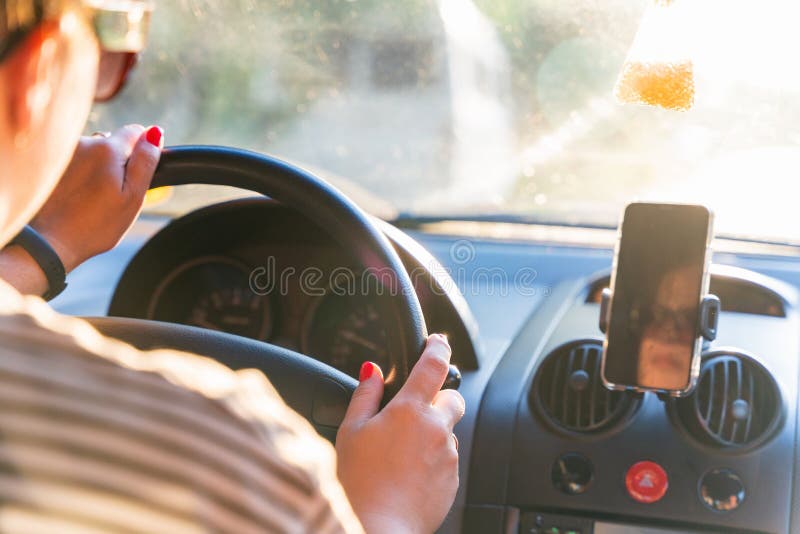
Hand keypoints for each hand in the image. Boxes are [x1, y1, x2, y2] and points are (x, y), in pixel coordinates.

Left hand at [31, 124, 163, 271]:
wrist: (47, 243)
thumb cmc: (95, 226)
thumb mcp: (133, 198)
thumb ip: (145, 161)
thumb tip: (155, 133)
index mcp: (107, 148)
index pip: (135, 131)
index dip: (143, 149)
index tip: (137, 171)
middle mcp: (82, 142)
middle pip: (110, 141)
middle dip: (117, 161)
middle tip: (113, 193)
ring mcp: (61, 152)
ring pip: (89, 151)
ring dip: (95, 167)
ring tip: (90, 198)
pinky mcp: (44, 163)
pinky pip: (70, 160)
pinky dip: (76, 173)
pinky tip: (73, 196)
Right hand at [336, 334, 464, 532]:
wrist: (379, 530)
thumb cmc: (359, 483)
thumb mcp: (351, 431)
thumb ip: (366, 395)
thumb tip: (372, 371)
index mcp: (410, 410)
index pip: (434, 365)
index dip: (438, 347)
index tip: (439, 341)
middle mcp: (436, 429)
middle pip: (452, 398)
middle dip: (438, 398)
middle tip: (412, 412)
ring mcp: (448, 455)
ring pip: (448, 432)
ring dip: (432, 433)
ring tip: (400, 455)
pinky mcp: (453, 480)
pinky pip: (447, 459)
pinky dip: (432, 460)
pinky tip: (407, 474)